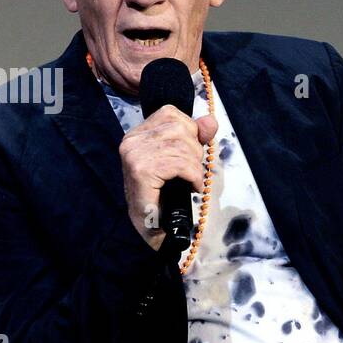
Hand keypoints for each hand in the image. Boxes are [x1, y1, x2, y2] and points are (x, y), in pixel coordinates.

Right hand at [118, 105, 218, 249]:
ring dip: (194, 167)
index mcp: (138, 134)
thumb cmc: (162, 195)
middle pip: (181, 129)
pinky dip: (194, 177)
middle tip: (189, 173)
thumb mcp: (180, 159)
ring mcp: (135, 155)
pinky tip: (191, 187)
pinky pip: (182, 164)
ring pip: (184, 147)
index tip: (190, 153)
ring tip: (189, 180)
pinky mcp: (142, 170)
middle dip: (194, 152)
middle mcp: (132, 141)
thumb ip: (195, 137)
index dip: (190, 132)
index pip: (171, 114)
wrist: (148, 228)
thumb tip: (211, 121)